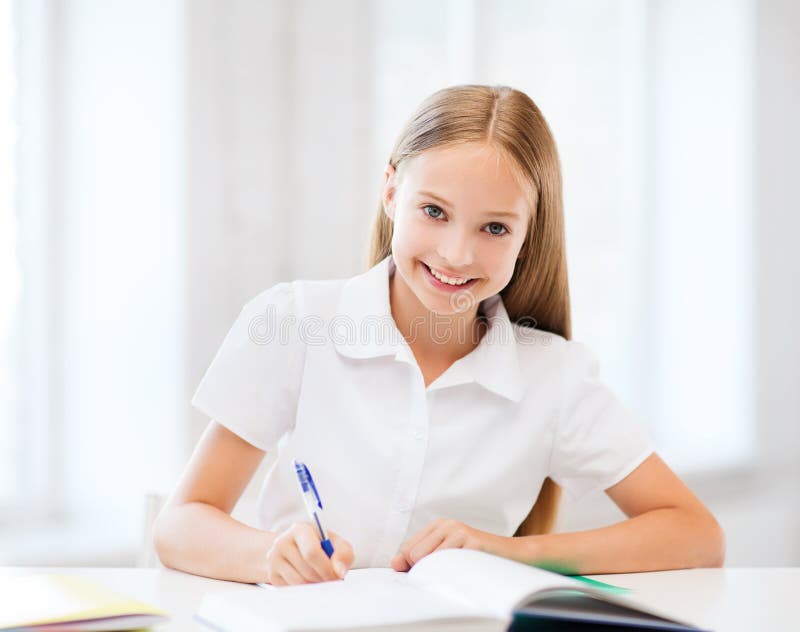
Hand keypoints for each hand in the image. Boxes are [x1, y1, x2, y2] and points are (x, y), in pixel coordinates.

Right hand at [264, 522, 354, 585]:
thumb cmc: (319, 544)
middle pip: (307, 571)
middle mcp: (282, 542)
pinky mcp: (272, 575)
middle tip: (331, 579)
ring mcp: (274, 559)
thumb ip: (344, 553)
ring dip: (315, 585)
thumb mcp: (335, 542)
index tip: (337, 575)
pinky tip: (308, 579)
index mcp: (300, 529)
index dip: (327, 568)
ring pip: (299, 582)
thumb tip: (339, 571)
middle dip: (323, 579)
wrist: (296, 547)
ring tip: (320, 577)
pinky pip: (292, 589)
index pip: (312, 552)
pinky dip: (304, 588)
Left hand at [390, 518, 508, 570]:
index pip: (408, 549)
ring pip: (428, 559)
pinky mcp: (473, 542)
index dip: (411, 566)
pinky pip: (449, 564)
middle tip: (445, 573)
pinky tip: (465, 571)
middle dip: (424, 570)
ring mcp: (461, 531)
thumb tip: (395, 564)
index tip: (424, 573)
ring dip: (439, 573)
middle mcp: (447, 525)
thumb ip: (421, 557)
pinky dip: (452, 574)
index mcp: (438, 526)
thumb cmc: (477, 557)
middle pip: (414, 555)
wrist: (513, 555)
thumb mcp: (447, 554)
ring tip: (456, 571)